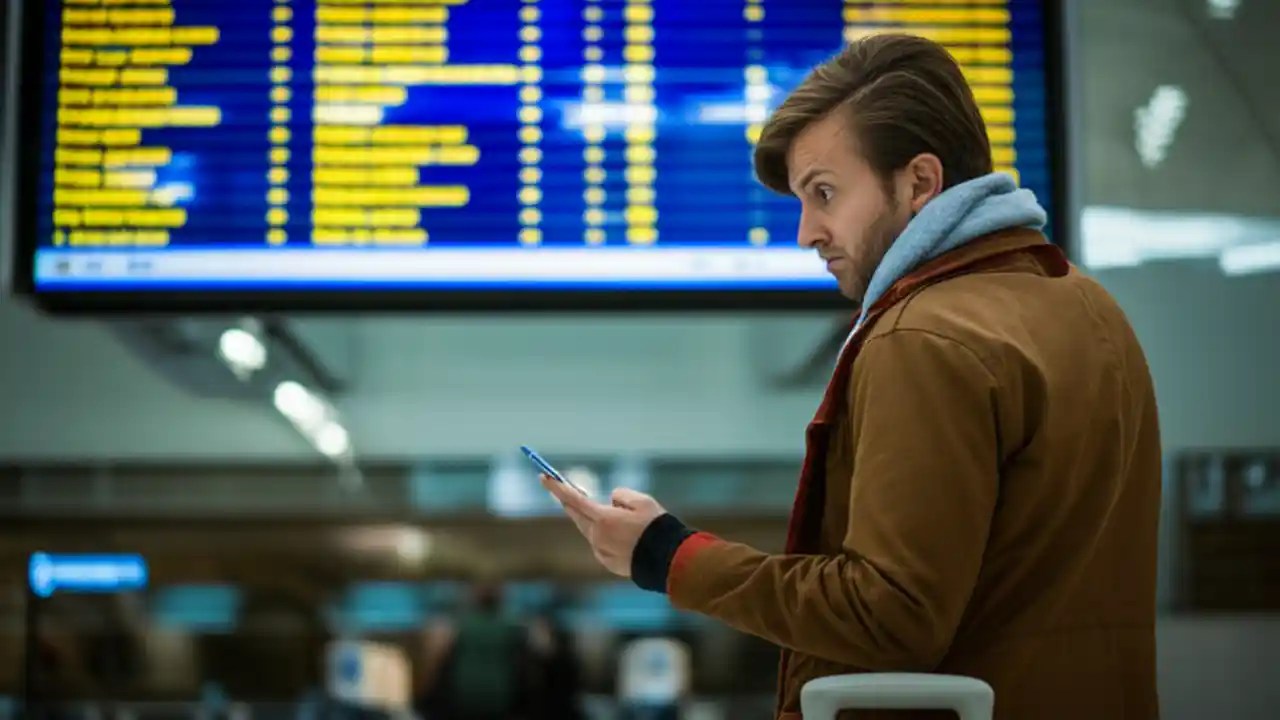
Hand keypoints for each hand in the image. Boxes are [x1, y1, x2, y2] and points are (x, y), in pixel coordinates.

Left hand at [540, 474, 666, 577]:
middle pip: (576, 515)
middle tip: (570, 491)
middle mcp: (596, 536)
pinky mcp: (607, 563)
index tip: (543, 477)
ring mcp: (600, 551)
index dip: (556, 487)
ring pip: (589, 530)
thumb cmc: (656, 527)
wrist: (668, 560)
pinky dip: (605, 536)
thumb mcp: (642, 501)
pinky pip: (600, 544)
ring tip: (620, 519)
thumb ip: (620, 496)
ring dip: (595, 520)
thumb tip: (609, 502)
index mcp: (603, 519)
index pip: (573, 499)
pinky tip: (625, 537)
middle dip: (572, 502)